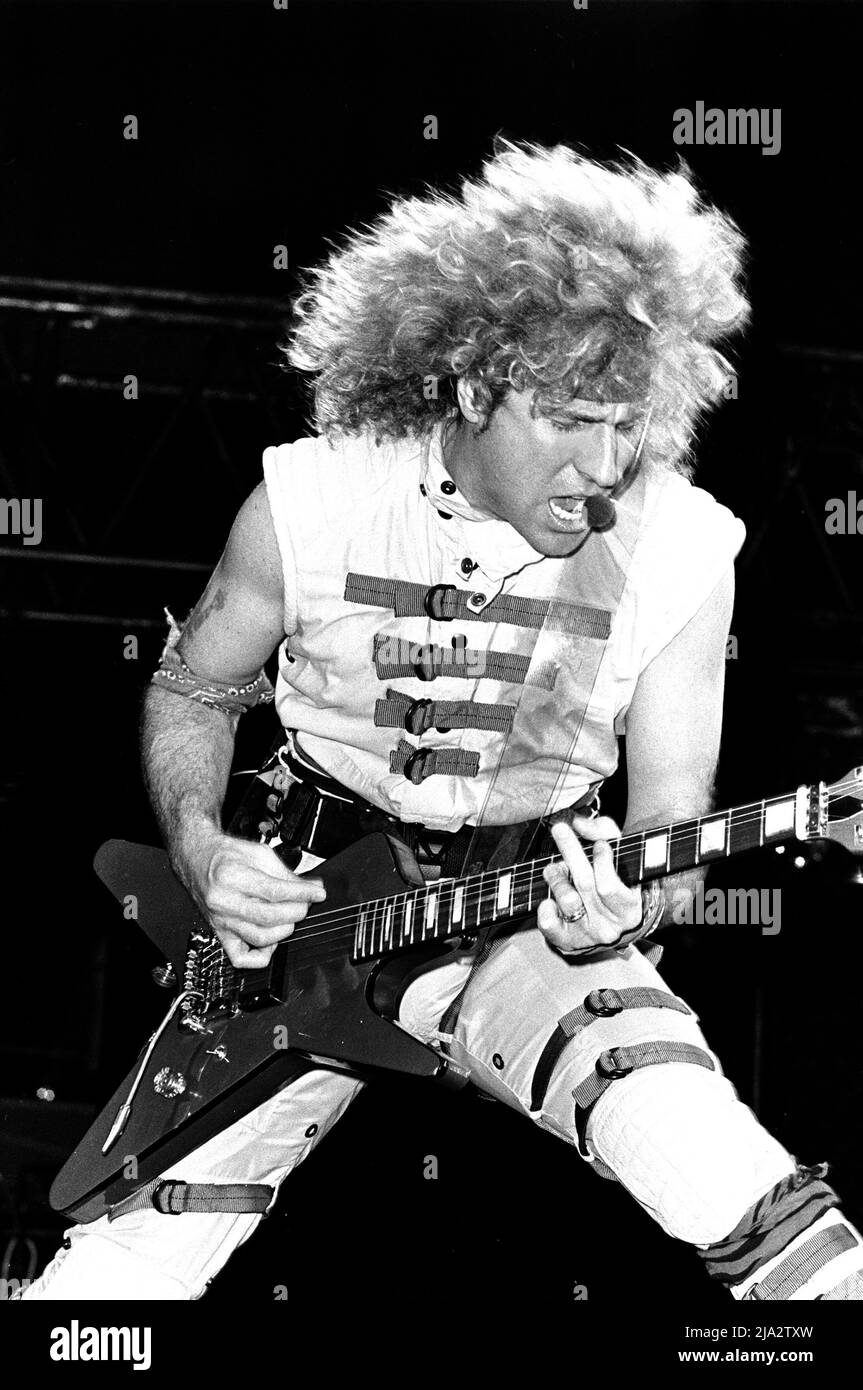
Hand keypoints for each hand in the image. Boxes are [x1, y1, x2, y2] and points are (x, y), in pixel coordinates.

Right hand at [180, 826, 325, 968]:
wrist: (199, 860)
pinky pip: (241, 958)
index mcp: (231, 876)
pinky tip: (272, 941)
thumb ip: (285, 873)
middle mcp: (223, 901)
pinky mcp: (220, 934)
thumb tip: (311, 888)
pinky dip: (262, 956)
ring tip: (292, 917)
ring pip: (260, 938)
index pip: (274, 891)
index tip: (318, 892)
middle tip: (307, 902)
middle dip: (297, 910)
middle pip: (269, 916)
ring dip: (285, 930)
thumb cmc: (226, 855)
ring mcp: (220, 921)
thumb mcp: (259, 853)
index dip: (303, 893)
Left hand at [538, 815, 642, 956]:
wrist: (613, 920)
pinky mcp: (567, 942)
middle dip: (571, 852)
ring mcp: (588, 937)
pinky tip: (550, 898)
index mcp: (629, 909)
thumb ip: (604, 833)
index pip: (609, 885)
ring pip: (566, 900)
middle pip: (584, 885)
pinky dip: (545, 907)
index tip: (599, 845)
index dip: (602, 861)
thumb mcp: (622, 855)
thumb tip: (579, 823)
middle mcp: (610, 927)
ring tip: (557, 868)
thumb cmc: (618, 880)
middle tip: (560, 830)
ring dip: (557, 877)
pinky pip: (548, 924)